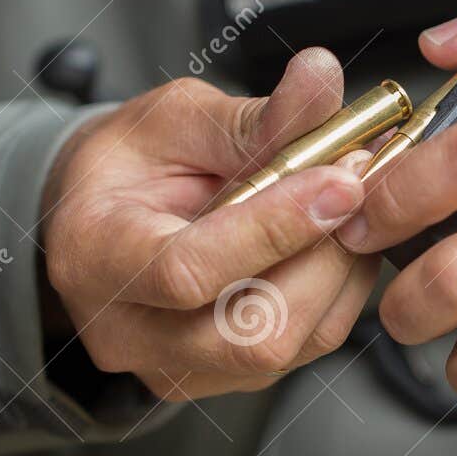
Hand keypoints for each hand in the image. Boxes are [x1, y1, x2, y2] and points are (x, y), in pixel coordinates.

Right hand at [41, 48, 377, 401]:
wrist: (103, 215)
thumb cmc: (130, 163)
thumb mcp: (176, 117)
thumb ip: (250, 113)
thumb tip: (321, 76)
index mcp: (95, 256)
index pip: (189, 270)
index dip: (275, 228)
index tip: (341, 179)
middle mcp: (130, 331)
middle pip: (251, 330)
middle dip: (324, 253)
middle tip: (361, 177)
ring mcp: (178, 367)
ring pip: (289, 344)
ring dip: (340, 268)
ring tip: (351, 199)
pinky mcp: (225, 378)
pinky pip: (305, 346)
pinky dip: (339, 287)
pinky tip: (338, 235)